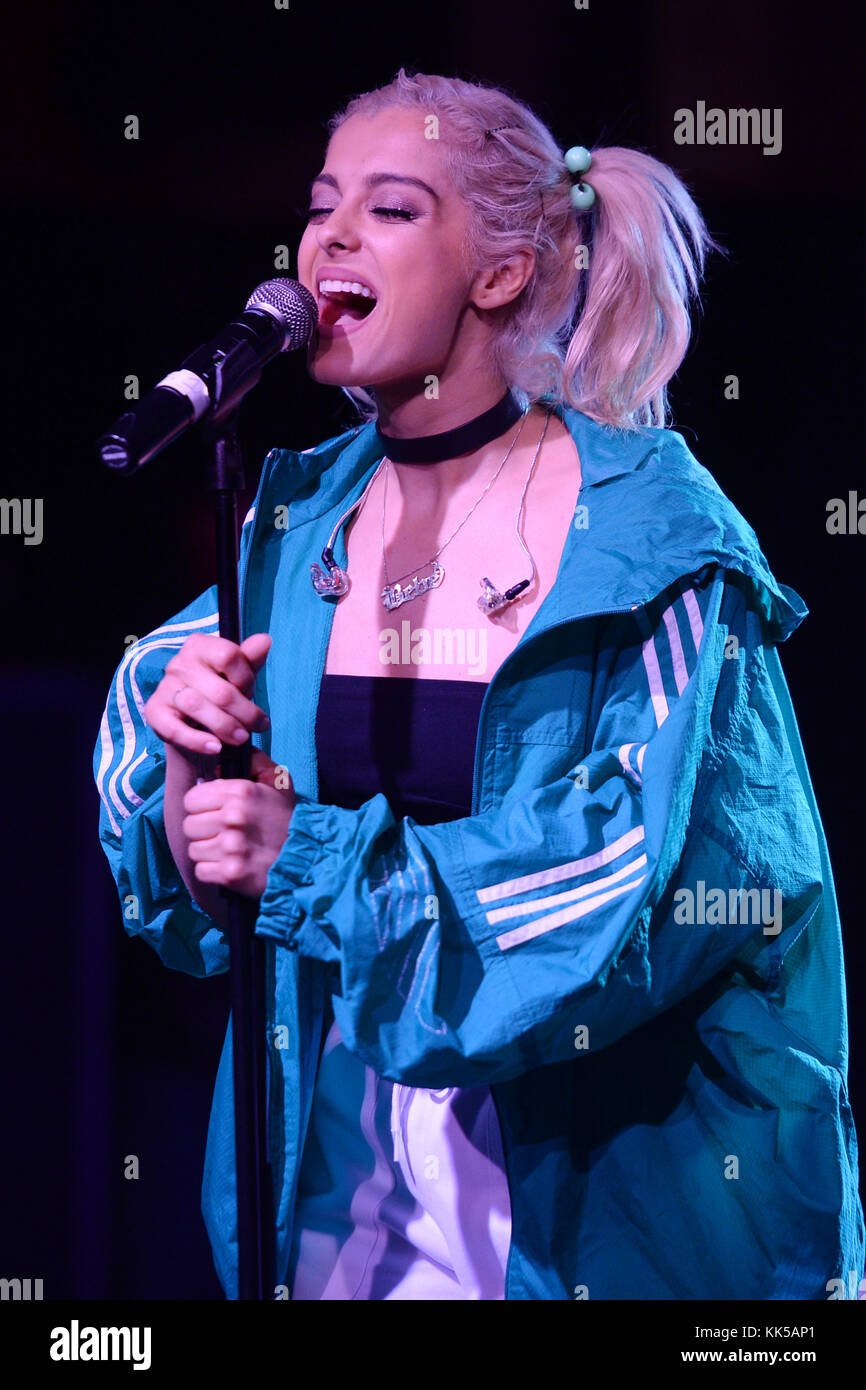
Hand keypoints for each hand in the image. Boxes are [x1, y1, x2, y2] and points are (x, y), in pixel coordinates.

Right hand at [144, 632, 272, 758]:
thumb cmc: (220, 696)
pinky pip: (175, 729)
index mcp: (200, 646)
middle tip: (259, 726)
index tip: (251, 694)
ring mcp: (164, 688)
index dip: (245, 678)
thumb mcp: (239, 677)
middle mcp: (178, 663)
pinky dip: (197, 741)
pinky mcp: (155, 713)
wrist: (195, 729)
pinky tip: (215, 747)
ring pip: (197, 706)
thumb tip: (264, 640)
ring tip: (241, 739)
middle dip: (245, 713)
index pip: (228, 655)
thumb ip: (250, 660)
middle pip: (220, 689)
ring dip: (225, 727)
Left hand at [182, 749, 296, 898]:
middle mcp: (232, 818)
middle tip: (224, 833)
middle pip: (189, 825)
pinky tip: (230, 865)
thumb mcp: (278, 782)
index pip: (191, 798)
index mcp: (240, 792)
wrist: (307, 859)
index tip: (214, 812)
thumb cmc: (288, 819)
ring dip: (208, 851)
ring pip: (194, 849)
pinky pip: (201, 871)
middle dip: (203, 829)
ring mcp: (230, 847)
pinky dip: (212, 872)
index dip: (201, 806)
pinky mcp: (230, 873)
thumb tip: (222, 759)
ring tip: (229, 850)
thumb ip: (253, 761)